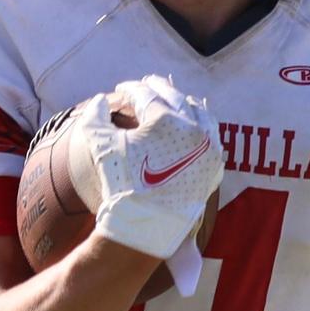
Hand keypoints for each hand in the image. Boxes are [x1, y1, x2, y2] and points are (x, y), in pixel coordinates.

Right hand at [72, 75, 222, 260]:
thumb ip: (95, 118)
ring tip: (172, 98)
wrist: (146, 225)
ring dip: (183, 101)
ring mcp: (207, 146)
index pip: (145, 94)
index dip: (130, 89)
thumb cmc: (121, 185)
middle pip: (174, 97)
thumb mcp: (101, 147)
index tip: (121, 89)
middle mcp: (191, 128)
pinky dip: (201, 123)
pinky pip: (212, 135)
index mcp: (164, 120)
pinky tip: (194, 121)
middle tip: (146, 84)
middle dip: (157, 88)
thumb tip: (99, 101)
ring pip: (198, 111)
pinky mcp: (214, 164)